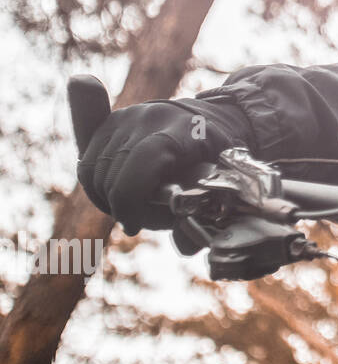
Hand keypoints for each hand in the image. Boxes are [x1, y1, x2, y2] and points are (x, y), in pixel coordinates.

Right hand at [77, 98, 251, 234]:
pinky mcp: (108, 122)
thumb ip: (210, 215)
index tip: (134, 225)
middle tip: (140, 219)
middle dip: (122, 207)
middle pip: (115, 173)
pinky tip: (116, 195)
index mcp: (185, 130)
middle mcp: (151, 118)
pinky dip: (95, 187)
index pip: (144, 160)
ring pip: (95, 171)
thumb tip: (186, 246)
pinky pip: (86, 164)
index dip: (131, 198)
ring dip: (106, 198)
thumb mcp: (225, 181)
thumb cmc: (218, 156)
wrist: (208, 119)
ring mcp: (126, 117)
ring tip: (133, 206)